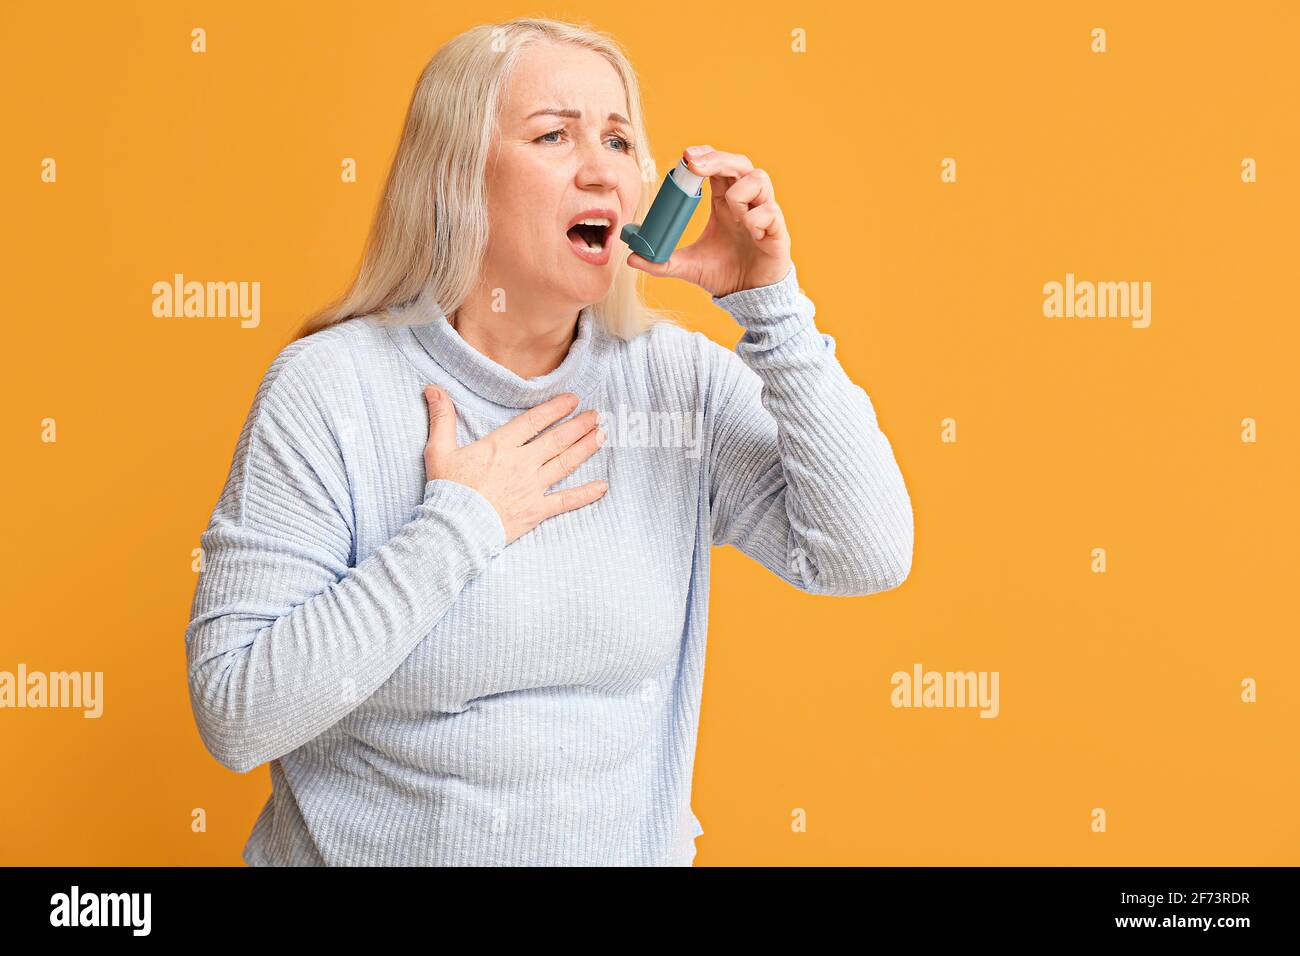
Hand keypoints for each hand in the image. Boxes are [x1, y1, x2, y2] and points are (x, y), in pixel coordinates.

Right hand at [423, 388, 607, 545]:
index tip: (573, 400)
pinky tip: (603, 487)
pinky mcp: (537, 511)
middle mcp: (522, 463)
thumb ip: (442, 418)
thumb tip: (432, 388)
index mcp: (501, 446)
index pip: (534, 421)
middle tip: (597, 415)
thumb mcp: (439, 451)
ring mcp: (532, 487)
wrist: (456, 529)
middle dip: (579, 426)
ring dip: (585, 448)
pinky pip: (566, 501)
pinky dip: (586, 494)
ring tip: (602, 435)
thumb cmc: (448, 491)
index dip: (555, 409)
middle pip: (557, 440)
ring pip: (565, 463)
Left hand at [625, 144, 791, 296]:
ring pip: (759, 179)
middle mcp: (746, 201)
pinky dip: (757, 217)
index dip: (705, 156)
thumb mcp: (688, 266)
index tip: (686, 157)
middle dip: (718, 158)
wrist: (749, 299)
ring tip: (732, 211)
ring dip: (741, 190)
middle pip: (739, 163)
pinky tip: (750, 232)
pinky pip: (771, 211)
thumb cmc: (724, 274)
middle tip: (696, 165)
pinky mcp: (777, 231)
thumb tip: (632, 258)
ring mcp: (764, 213)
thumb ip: (662, 262)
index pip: (718, 166)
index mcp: (725, 202)